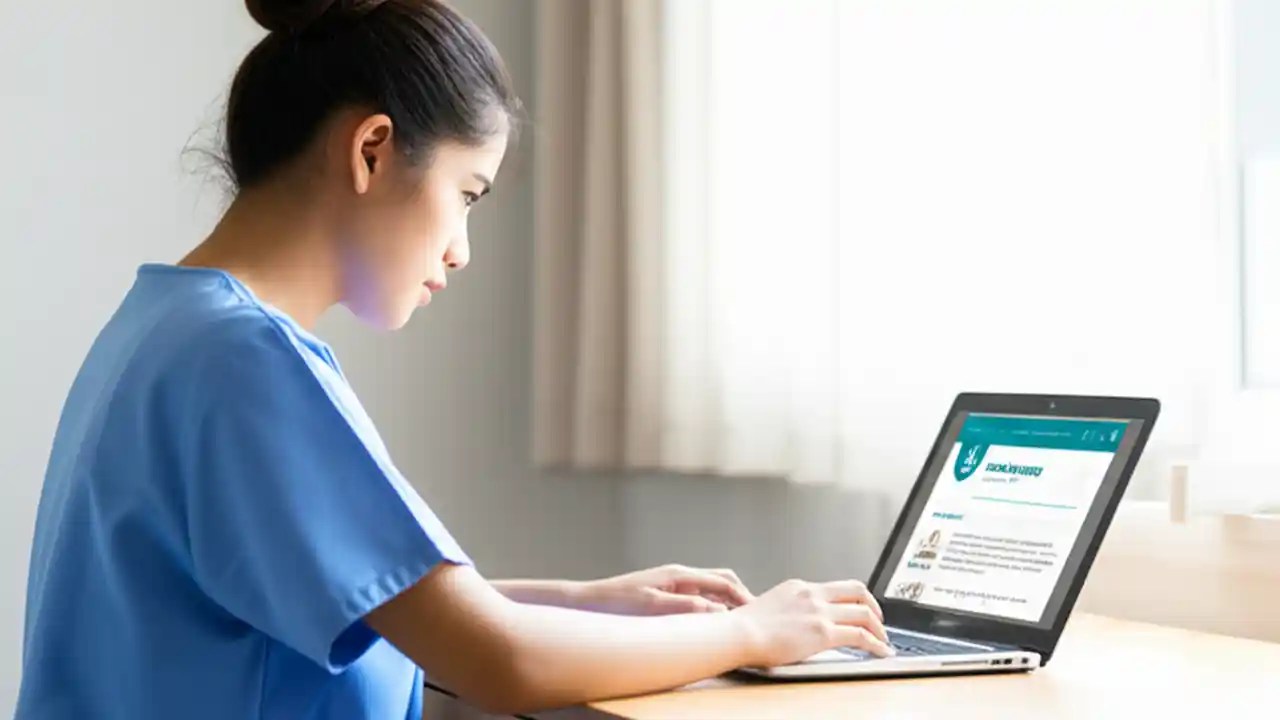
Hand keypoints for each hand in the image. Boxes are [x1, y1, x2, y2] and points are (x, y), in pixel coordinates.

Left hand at [580, 564, 754, 615]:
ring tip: (739, 622)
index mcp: (680, 575)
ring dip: (727, 603)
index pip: (723, 582)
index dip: (744, 597)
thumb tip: (718, 611)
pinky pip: (698, 598)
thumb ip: (686, 608)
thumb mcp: (652, 607)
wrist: (589, 601)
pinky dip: (712, 608)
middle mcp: (680, 576)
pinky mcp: (666, 594)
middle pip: (721, 581)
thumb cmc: (617, 603)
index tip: (759, 613)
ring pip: (711, 590)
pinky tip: (712, 624)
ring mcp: (673, 584)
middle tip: (756, 617)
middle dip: (740, 596)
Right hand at [734, 579, 892, 665]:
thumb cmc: (746, 627)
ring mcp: (819, 612)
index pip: (837, 587)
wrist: (739, 633)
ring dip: (878, 628)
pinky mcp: (823, 632)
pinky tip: (880, 651)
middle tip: (878, 622)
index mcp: (800, 587)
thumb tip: (799, 622)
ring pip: (864, 613)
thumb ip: (791, 609)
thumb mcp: (772, 606)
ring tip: (882, 640)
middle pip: (857, 591)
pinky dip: (875, 644)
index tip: (861, 607)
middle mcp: (813, 595)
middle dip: (874, 608)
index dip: (855, 597)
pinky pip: (860, 635)